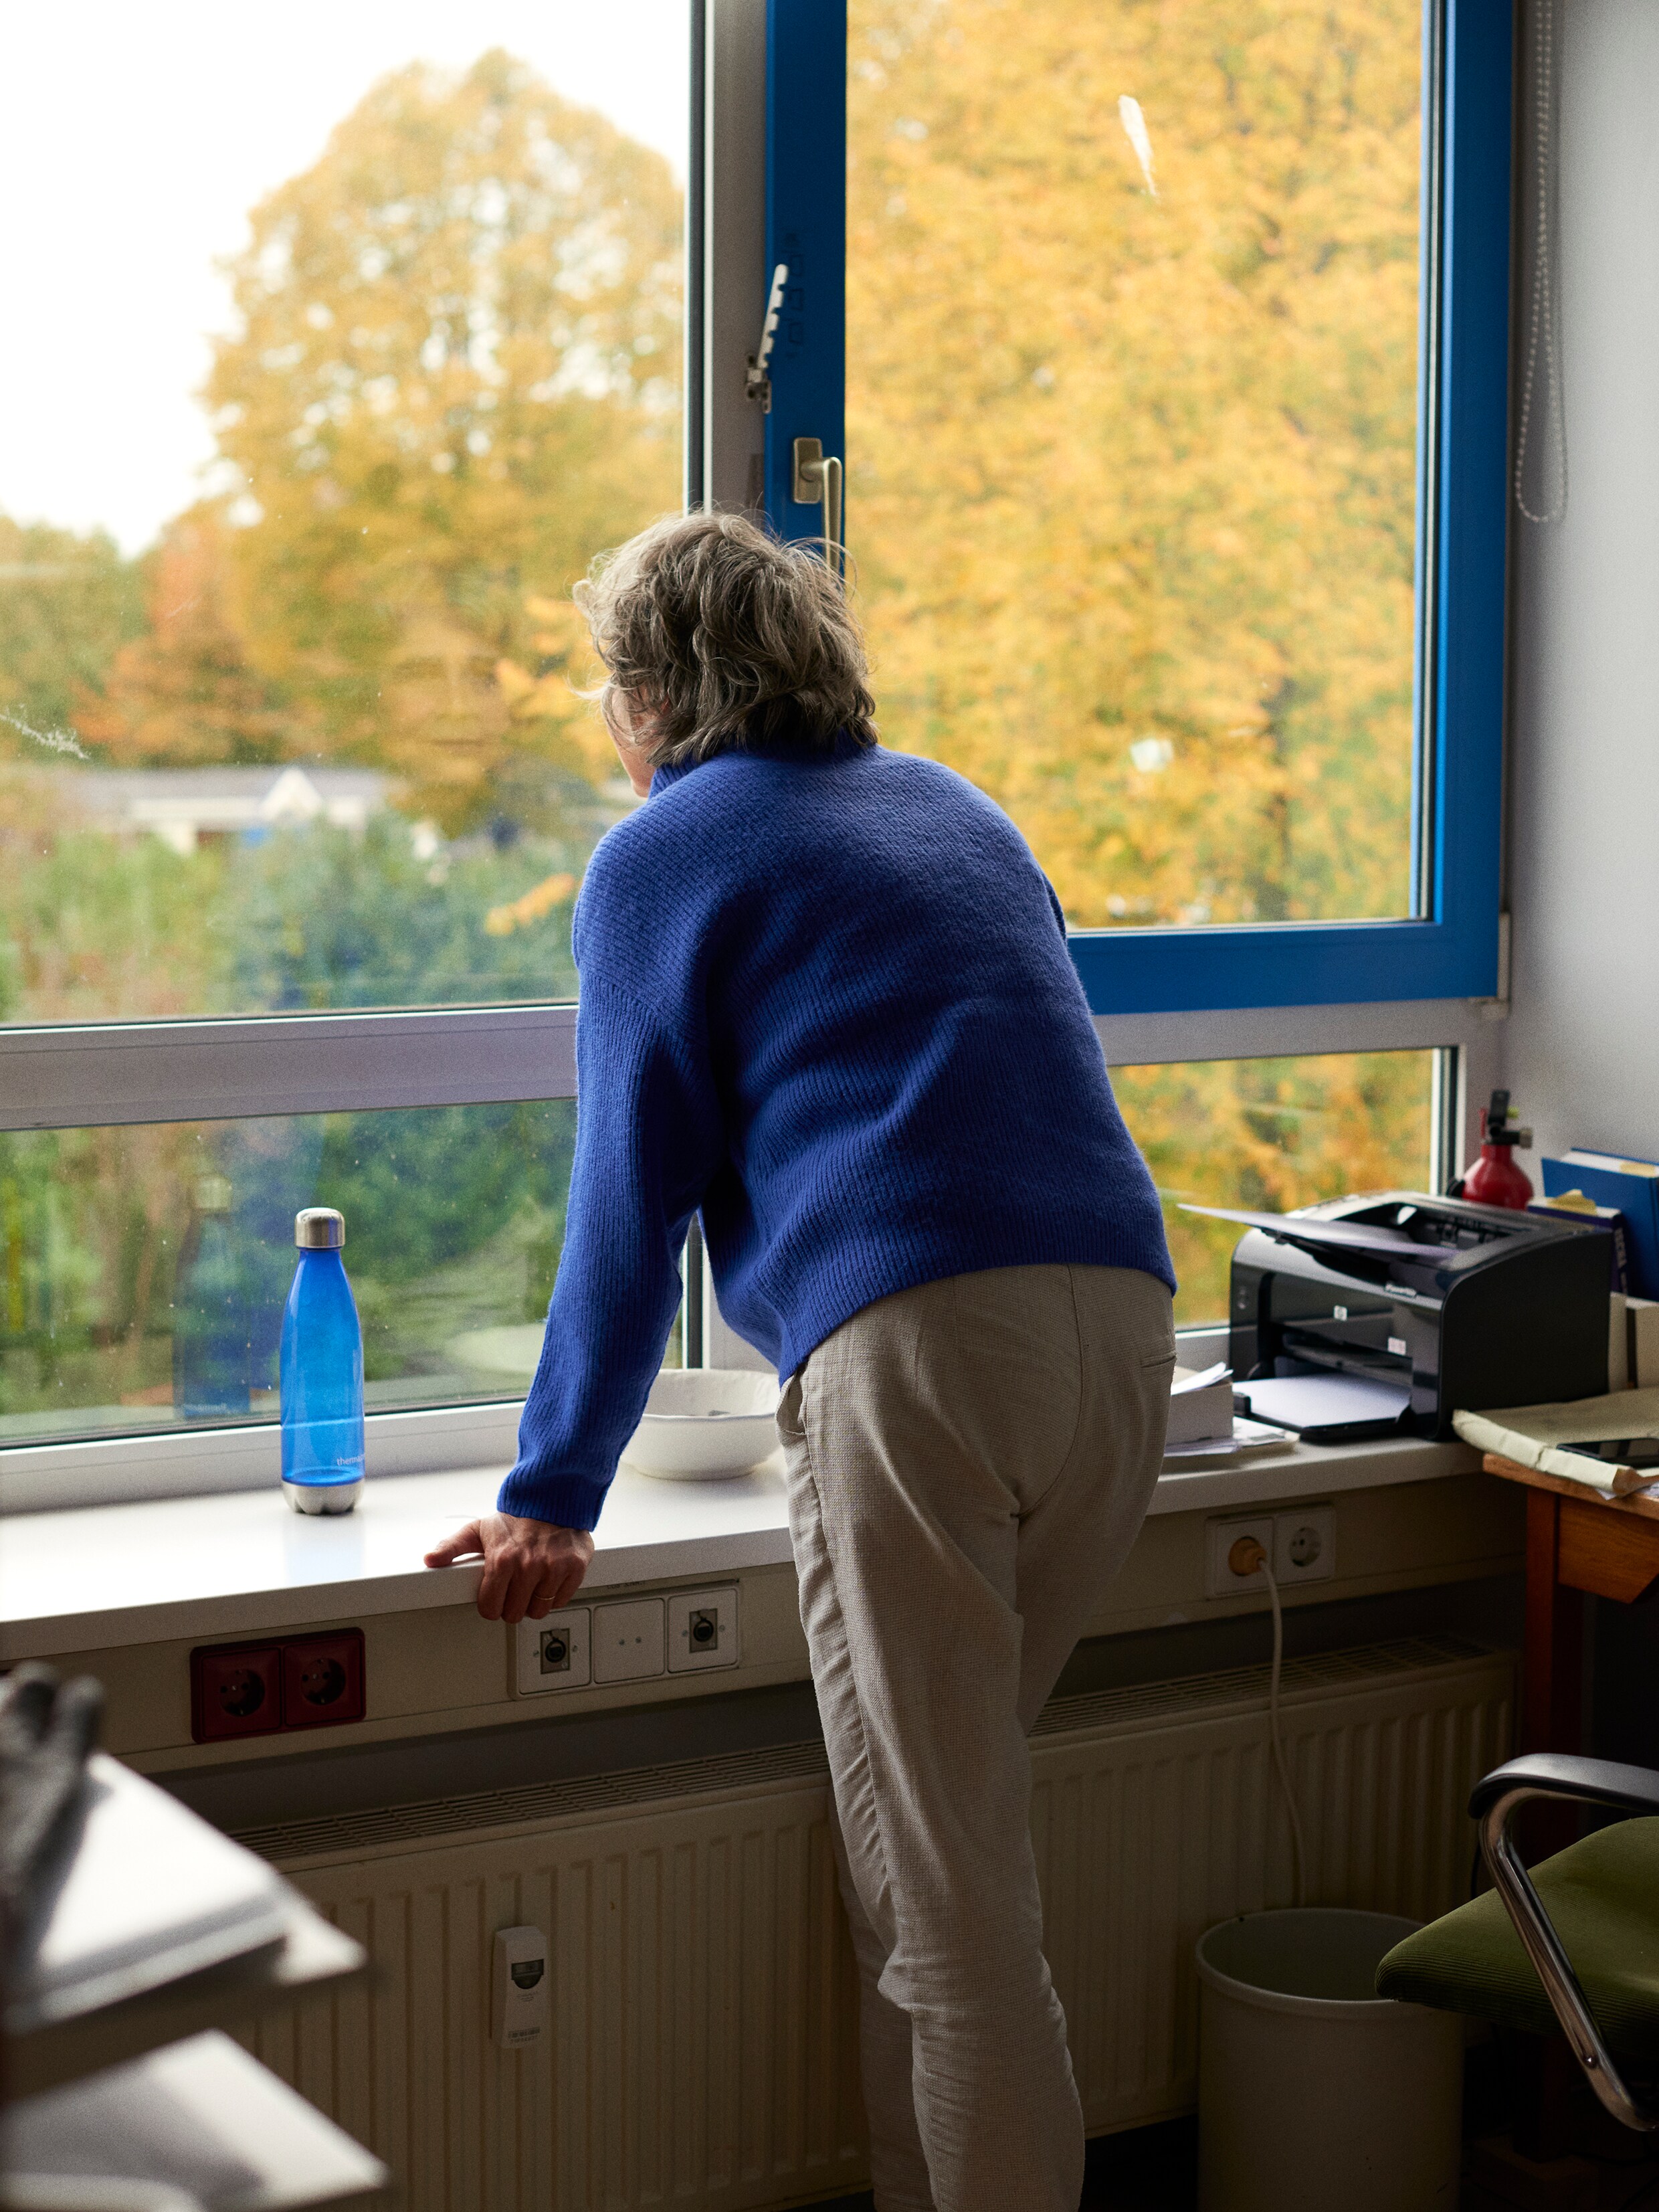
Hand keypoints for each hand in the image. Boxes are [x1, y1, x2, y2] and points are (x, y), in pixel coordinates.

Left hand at [423, 1512, 594, 1623]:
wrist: (552, 1496)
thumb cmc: (516, 1516)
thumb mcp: (479, 1529)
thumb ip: (452, 1547)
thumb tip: (430, 1559)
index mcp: (502, 1560)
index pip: (491, 1608)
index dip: (491, 1605)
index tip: (494, 1598)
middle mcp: (528, 1566)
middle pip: (514, 1613)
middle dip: (512, 1605)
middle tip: (514, 1591)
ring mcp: (554, 1568)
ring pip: (538, 1610)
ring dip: (533, 1602)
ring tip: (531, 1586)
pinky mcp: (575, 1568)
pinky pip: (560, 1600)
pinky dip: (554, 1595)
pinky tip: (549, 1580)